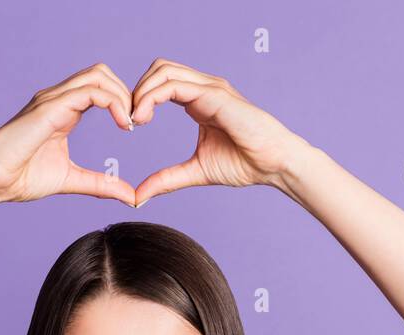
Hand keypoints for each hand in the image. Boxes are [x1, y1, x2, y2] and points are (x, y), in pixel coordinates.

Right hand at [0, 63, 137, 205]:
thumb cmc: (20, 178)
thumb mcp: (71, 180)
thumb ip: (101, 185)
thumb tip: (130, 196)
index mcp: (63, 110)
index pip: (99, 88)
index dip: (121, 102)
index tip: (132, 128)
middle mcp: (57, 98)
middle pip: (101, 73)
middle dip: (126, 93)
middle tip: (137, 122)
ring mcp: (52, 99)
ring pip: (98, 76)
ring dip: (122, 95)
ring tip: (130, 123)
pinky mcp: (50, 108)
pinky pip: (90, 92)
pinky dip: (112, 103)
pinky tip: (122, 125)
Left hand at [127, 58, 312, 204]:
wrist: (274, 164)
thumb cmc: (244, 164)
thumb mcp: (195, 172)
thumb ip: (166, 180)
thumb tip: (139, 196)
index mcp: (198, 101)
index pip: (161, 83)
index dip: (141, 99)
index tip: (131, 126)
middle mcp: (203, 88)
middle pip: (159, 68)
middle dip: (136, 89)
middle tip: (129, 120)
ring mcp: (209, 88)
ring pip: (162, 70)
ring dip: (141, 92)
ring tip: (134, 119)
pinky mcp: (214, 94)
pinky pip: (173, 85)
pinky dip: (151, 97)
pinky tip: (143, 118)